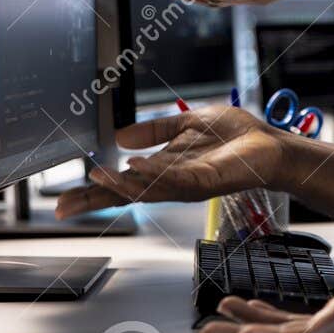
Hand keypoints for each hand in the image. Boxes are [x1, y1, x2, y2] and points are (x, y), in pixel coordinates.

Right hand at [55, 105, 288, 217]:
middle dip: (96, 200)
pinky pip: (176, 178)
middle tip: (65, 207)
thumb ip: (155, 131)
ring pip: (147, 188)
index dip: (94, 193)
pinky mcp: (208, 178)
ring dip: (120, 183)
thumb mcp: (186, 125)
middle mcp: (172, 182)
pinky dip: (154, 172)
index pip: (123, 185)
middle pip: (128, 194)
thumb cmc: (235, 136)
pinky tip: (134, 165)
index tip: (64, 203)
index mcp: (165, 170)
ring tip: (94, 177)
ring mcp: (189, 183)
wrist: (270, 143)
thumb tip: (119, 138)